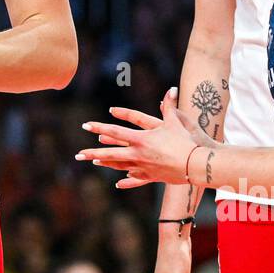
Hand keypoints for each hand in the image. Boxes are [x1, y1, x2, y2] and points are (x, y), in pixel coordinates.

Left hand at [78, 87, 202, 186]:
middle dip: (92, 153)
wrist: (195, 164)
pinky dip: (126, 181)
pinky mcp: (151, 177)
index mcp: (141, 139)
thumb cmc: (186, 141)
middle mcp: (138, 153)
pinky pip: (135, 180)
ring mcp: (143, 167)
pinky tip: (118, 183)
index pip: (115, 132)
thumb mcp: (176, 122)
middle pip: (110, 153)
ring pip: (119, 166)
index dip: (99, 127)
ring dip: (105, 164)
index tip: (86, 125)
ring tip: (93, 162)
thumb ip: (170, 106)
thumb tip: (172, 89)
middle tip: (78, 155)